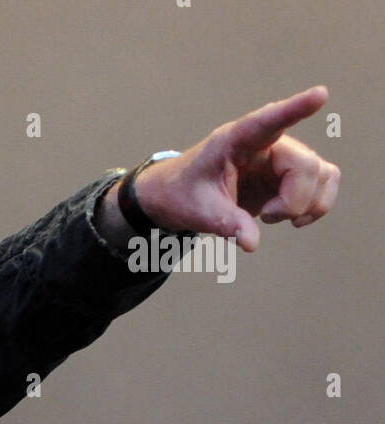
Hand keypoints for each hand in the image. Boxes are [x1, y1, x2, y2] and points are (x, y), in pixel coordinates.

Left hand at [133, 85, 339, 252]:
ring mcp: (283, 156)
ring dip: (304, 205)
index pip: (267, 121)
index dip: (295, 109)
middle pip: (305, 166)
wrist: (182, 196)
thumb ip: (225, 223)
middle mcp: (266, 142)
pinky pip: (326, 181)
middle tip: (266, 217)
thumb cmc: (185, 193)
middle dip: (292, 201)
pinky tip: (296, 219)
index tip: (320, 95)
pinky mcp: (292, 172)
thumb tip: (251, 243)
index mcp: (235, 141)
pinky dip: (317, 204)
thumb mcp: (198, 210)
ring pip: (321, 174)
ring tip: (270, 216)